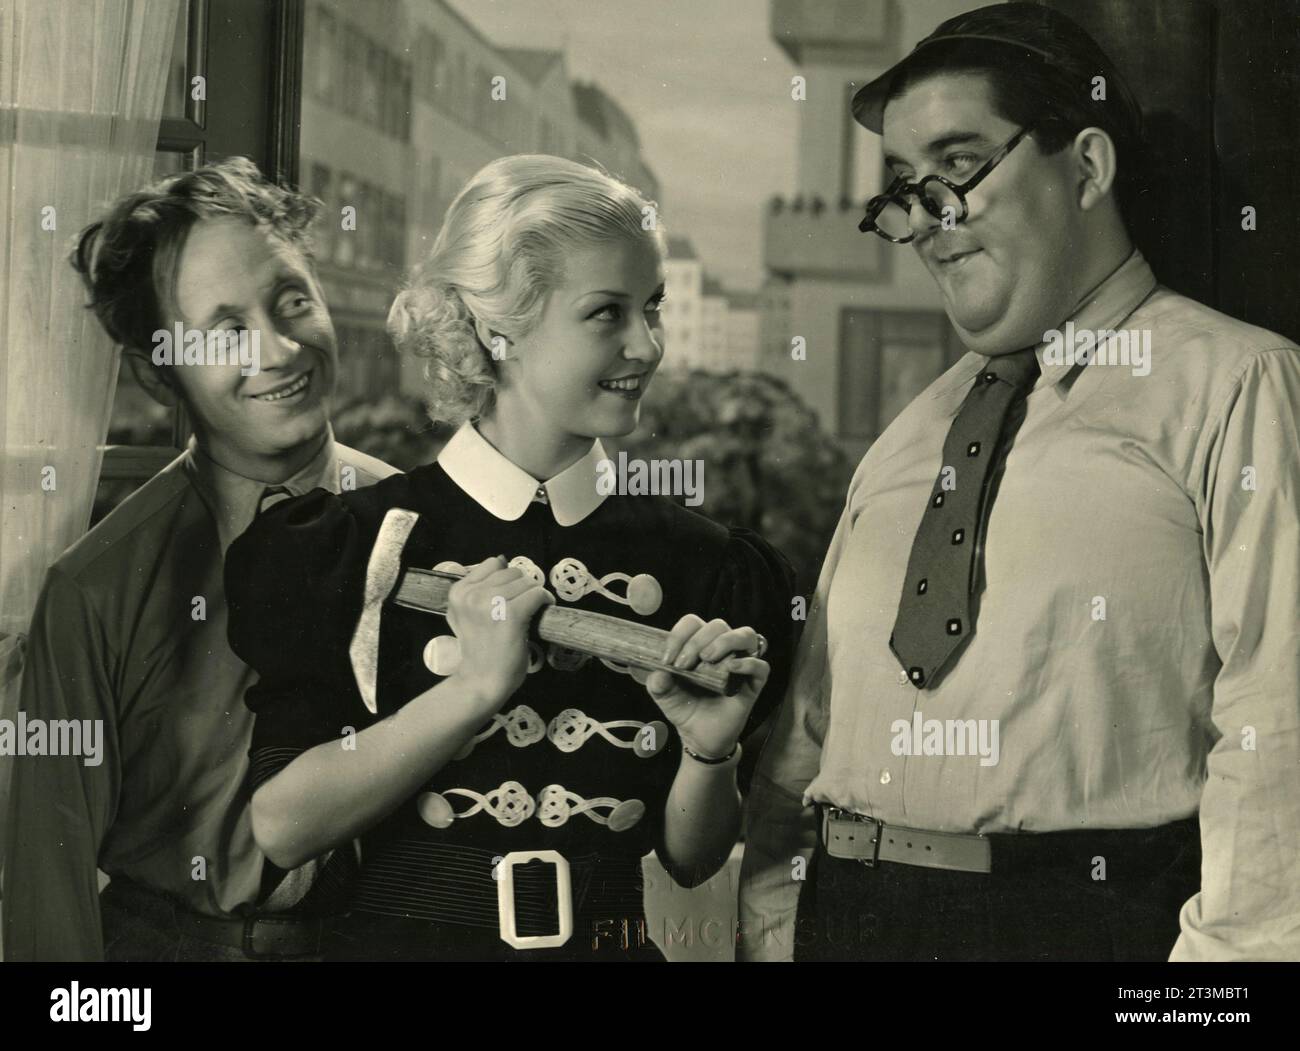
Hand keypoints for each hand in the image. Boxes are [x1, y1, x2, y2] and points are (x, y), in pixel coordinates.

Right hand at [445, 557, 553, 710]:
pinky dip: (545, 601)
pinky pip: (537, 594)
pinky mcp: (511, 614)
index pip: (492, 564)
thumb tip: (501, 559)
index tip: (509, 598)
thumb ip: (477, 588)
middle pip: (512, 572)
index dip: (506, 580)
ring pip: (527, 582)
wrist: (481, 681)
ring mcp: (491, 603)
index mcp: (458, 592)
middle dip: (521, 588)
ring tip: (530, 613)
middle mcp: (472, 594)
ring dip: (534, 595)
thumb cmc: (478, 651)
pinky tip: (543, 611)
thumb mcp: (465, 614)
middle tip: (522, 608)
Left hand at [645, 615, 769, 759]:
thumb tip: (659, 672)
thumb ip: (657, 681)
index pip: (693, 623)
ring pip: (746, 635)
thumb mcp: (663, 693)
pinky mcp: (753, 683)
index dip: (679, 635)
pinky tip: (732, 668)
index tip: (667, 659)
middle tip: (684, 665)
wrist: (698, 736)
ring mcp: (741, 663)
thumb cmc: (683, 707)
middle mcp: (722, 649)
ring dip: (725, 641)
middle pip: (718, 626)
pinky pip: (761, 666)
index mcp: (699, 644)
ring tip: (707, 659)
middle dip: (697, 641)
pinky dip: (748, 662)